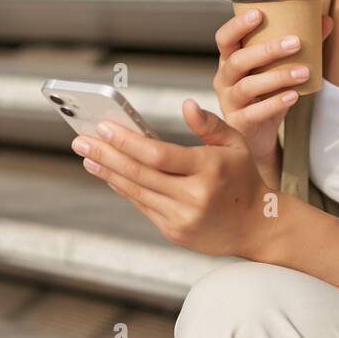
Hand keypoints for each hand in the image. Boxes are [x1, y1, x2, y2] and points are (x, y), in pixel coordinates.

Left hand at [71, 98, 278, 258]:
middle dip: (106, 155)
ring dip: (108, 173)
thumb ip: (209, 124)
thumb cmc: (243, 177)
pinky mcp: (174, 232)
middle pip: (140, 173)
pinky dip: (124, 188)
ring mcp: (183, 218)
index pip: (159, 155)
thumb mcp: (236, 143)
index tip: (103, 127)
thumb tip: (185, 104)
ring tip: (87, 156)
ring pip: (136, 192)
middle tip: (81, 140)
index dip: (127, 141)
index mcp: (210, 169)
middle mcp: (194, 196)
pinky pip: (142, 206)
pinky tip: (109, 174)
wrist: (257, 226)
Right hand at [213, 8, 334, 169]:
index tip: (258, 13)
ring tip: (304, 72)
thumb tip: (325, 20)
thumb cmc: (266, 93)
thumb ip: (298, 46)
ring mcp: (229, 101)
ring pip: (248, 86)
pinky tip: (294, 95)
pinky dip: (275, 103)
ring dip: (277, 77)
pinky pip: (255, 112)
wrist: (258, 134)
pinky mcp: (239, 122)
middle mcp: (224, 78)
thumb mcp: (278, 68)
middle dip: (267, 49)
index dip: (237, 25)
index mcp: (230, 59)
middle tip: (296, 42)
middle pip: (238, 60)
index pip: (225, 38)